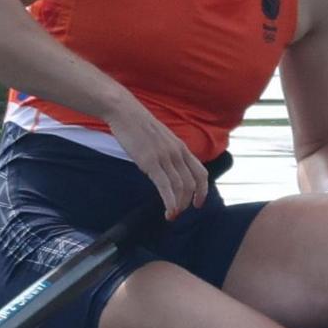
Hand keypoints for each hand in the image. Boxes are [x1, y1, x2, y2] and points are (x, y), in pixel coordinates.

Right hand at [109, 101, 211, 217]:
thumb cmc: (139, 126)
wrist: (125, 112)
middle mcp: (177, 153)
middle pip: (192, 183)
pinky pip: (165, 186)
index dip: (202, 190)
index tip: (198, 203)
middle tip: (180, 212)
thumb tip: (168, 170)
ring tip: (172, 215)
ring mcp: (165, 157)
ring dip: (178, 205)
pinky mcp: (151, 162)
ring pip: (180, 187)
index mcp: (181, 147)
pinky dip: (170, 202)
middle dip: (188, 201)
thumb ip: (168, 154)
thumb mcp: (162, 139)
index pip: (201, 173)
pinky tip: (169, 211)